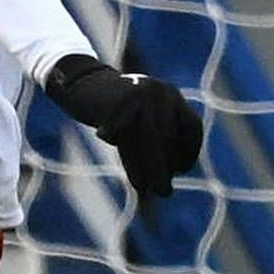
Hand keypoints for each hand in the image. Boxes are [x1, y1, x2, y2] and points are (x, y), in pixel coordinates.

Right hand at [44, 54, 206, 199]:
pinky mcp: (116, 103)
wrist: (82, 82)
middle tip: (165, 192)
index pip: (192, 126)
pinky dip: (131, 162)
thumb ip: (158, 140)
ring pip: (148, 139)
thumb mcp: (142, 118)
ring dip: (148, 169)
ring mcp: (138, 95)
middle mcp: (159, 91)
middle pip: (168, 136)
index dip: (190, 151)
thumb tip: (167, 179)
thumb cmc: (116, 108)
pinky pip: (126, 139)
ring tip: (146, 190)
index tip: (181, 171)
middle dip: (166, 166)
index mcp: (171, 94)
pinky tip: (135, 179)